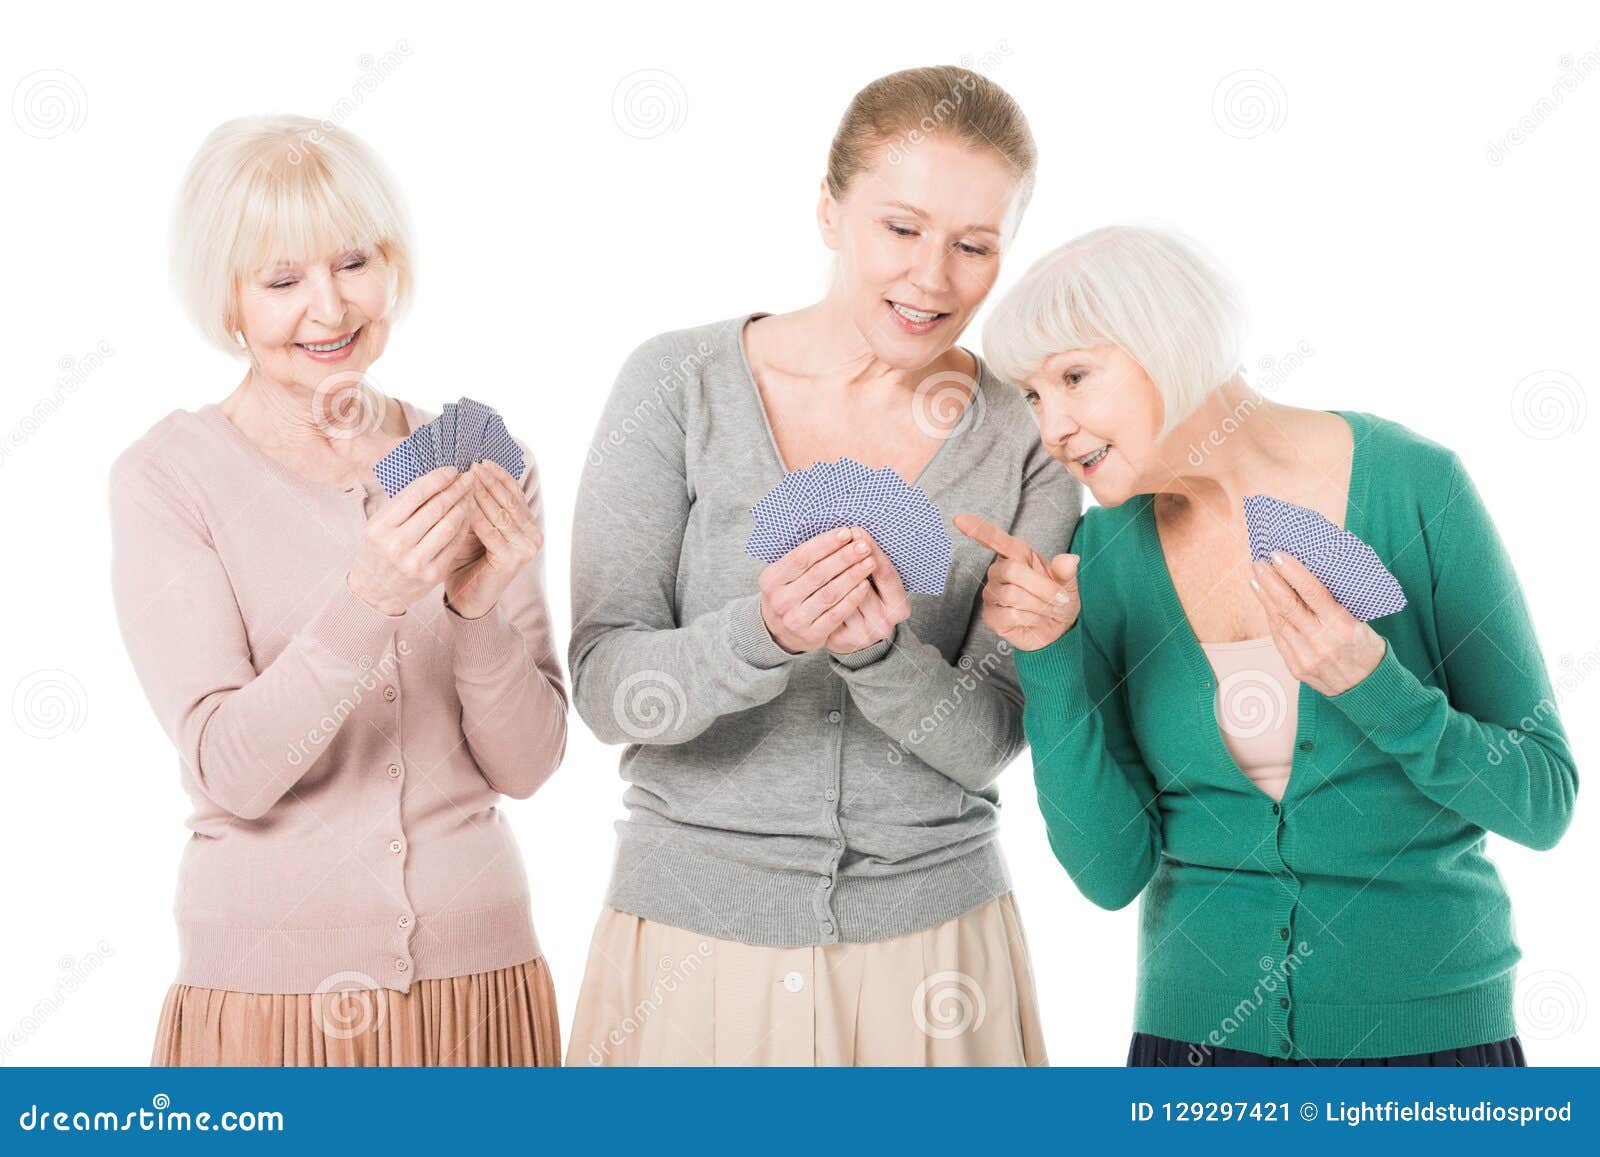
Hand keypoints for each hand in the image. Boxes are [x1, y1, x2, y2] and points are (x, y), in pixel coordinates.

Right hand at [347, 467, 475, 614]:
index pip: (416, 494)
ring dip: (465, 505)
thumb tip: (435, 478)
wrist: (374, 591)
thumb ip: (403, 504)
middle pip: (437, 507)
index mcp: (381, 527)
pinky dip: (465, 525)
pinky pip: (455, 543)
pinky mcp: (432, 574)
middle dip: (457, 488)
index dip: (438, 478)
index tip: (453, 470)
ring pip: (450, 525)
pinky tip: (469, 514)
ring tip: (471, 493)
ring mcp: (416, 561)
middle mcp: (397, 544)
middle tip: (469, 477)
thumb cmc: (379, 551)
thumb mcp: (379, 525)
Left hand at [444, 460, 543, 619]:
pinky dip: (475, 515)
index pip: (515, 495)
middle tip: (473, 466)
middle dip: (490, 482)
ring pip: (499, 513)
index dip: (500, 476)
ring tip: (466, 479)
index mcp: (529, 527)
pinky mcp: (512, 559)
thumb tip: (472, 470)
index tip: (483, 461)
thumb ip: (481, 503)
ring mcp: (525, 549)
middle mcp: (533, 537)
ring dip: (481, 494)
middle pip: (509, 501)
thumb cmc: (469, 559)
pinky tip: (462, 503)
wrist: (468, 598)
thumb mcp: (478, 525)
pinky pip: (490, 531)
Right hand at [760, 527, 876, 653]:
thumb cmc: (788, 595)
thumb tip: (839, 534)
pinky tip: (865, 585)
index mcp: (771, 579)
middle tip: (863, 546)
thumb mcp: (784, 576)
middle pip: (817, 574)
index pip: (801, 556)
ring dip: (852, 575)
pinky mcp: (811, 635)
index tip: (846, 533)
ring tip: (869, 562)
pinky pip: (836, 614)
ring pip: (829, 593)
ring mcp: (795, 619)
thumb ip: (804, 559)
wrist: (778, 633)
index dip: (826, 543)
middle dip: (844, 557)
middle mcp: (780, 600)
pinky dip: (852, 598)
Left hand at [825, 530, 910, 654]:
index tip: (857, 531)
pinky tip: (812, 569)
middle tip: (838, 534)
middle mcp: (883, 625)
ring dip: (831, 568)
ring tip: (821, 549)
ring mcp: (861, 635)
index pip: (887, 575)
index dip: (873, 551)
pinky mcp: (839, 640)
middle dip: (847, 556)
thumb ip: (874, 564)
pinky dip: (818, 587)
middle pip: (863, 584)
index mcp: (899, 608)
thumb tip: (856, 533)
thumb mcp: (880, 585)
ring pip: (841, 595)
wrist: (851, 635)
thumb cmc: (867, 601)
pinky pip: (826, 607)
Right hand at [953, 512, 1077, 650]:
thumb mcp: (1068, 582)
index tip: (959, 519)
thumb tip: (1070, 559)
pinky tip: (1033, 620)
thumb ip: (1065, 570)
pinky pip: (1009, 615)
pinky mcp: (991, 616)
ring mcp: (992, 594)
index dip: (977, 529)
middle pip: (1012, 570)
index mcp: (1017, 554)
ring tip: (1046, 610)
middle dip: (1042, 587)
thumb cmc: (1057, 599)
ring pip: (1012, 595)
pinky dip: (1029, 620)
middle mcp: (999, 571)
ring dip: (1038, 605)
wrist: (1057, 628)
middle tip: (1060, 599)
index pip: (994, 539)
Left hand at [1249, 551, 1385, 694]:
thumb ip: (1335, 605)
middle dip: (1270, 581)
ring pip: (1279, 621)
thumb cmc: (1366, 650)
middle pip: (1288, 606)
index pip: (1312, 593)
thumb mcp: (1361, 623)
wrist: (1368, 689)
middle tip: (1258, 563)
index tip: (1278, 556)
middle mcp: (1321, 642)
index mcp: (1342, 627)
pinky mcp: (1296, 667)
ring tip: (1256, 579)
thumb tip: (1307, 578)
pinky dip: (1272, 618)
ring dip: (1264, 598)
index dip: (1292, 572)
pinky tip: (1266, 604)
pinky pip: (1279, 638)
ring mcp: (1306, 657)